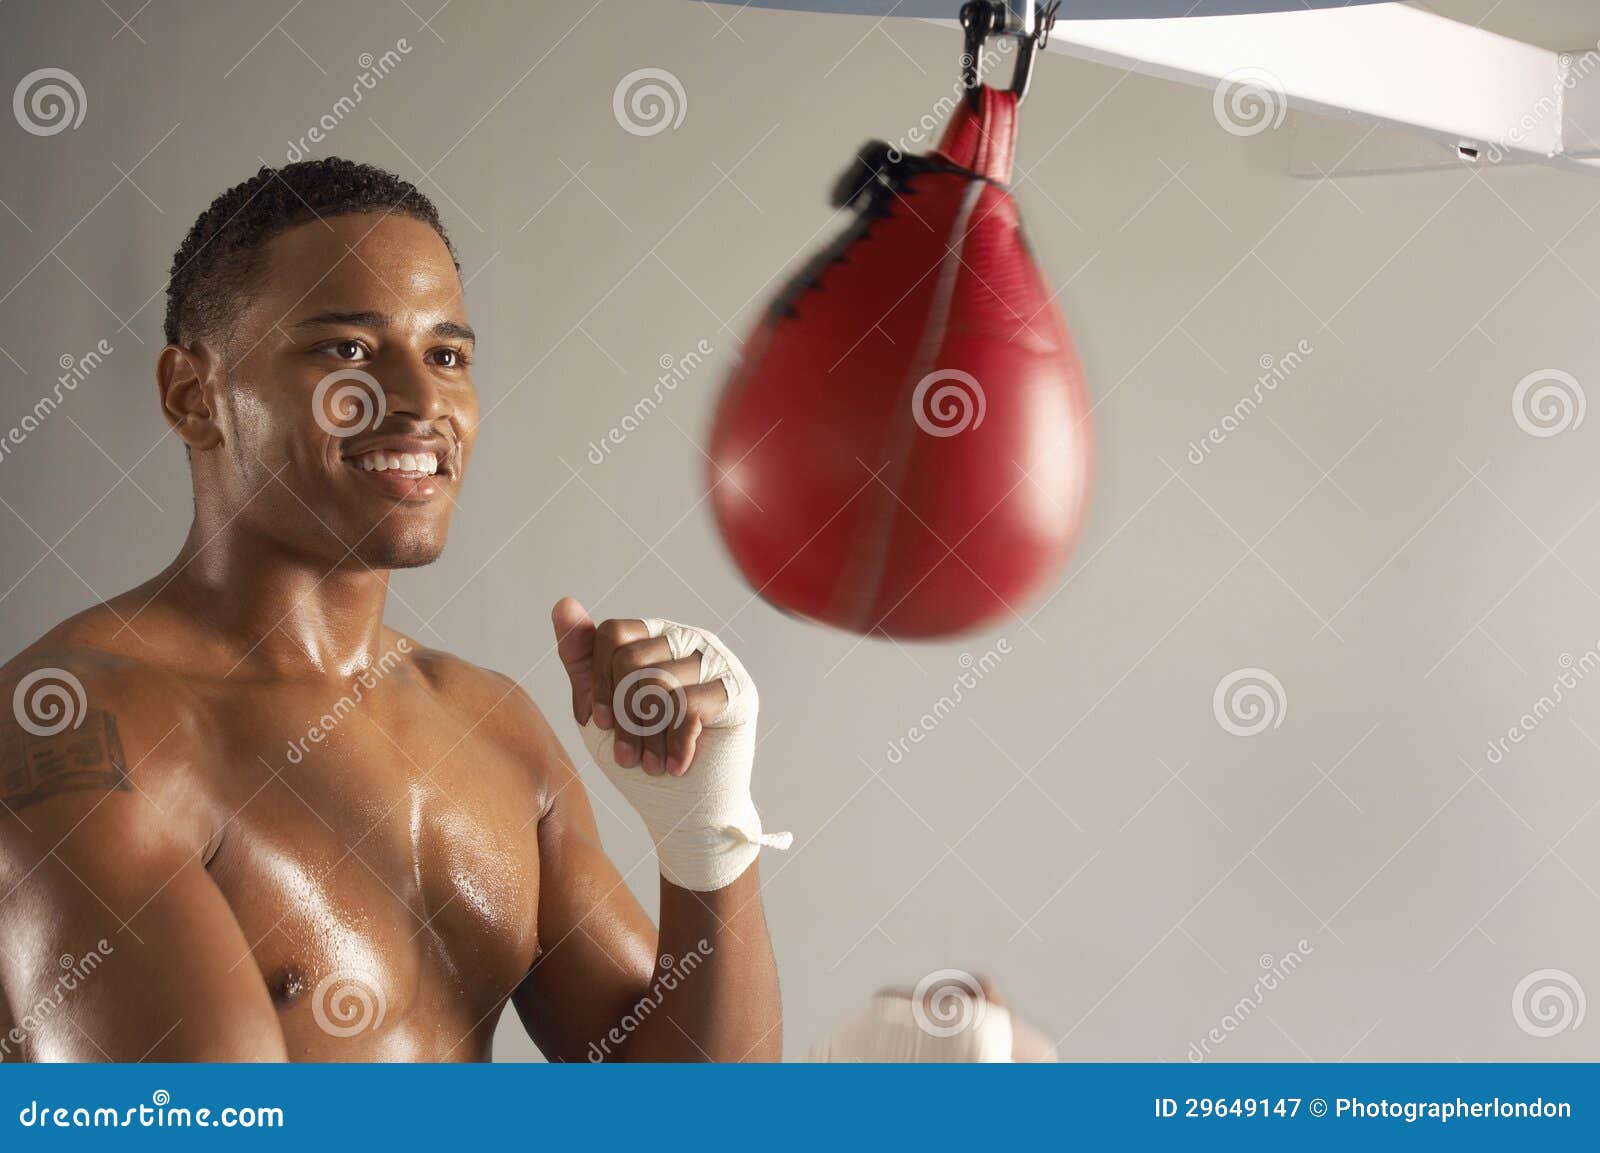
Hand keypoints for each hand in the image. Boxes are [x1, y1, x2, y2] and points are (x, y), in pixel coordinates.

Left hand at [552, 597, 746, 776]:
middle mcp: (686, 639)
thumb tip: (563, 603)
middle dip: (623, 718)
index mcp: (653, 637)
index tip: (599, 723)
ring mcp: (716, 662)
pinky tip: (677, 765)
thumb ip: (582, 659)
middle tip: (628, 755)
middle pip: (631, 659)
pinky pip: (688, 705)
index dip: (598, 682)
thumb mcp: (600, 708)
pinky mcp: (737, 690)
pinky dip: (675, 744)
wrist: (684, 809)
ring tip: (652, 765)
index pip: (612, 633)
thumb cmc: (641, 757)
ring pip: (658, 683)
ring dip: (648, 738)